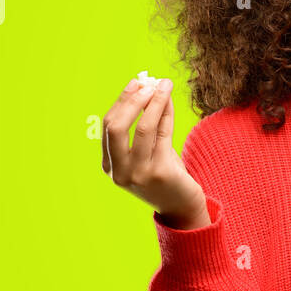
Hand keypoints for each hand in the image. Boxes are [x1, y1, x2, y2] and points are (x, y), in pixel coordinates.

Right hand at [102, 76, 205, 225]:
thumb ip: (149, 122)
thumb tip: (152, 86)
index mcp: (109, 166)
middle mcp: (120, 172)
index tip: (136, 82)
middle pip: (116, 127)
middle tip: (149, 83)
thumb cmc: (165, 174)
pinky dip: (166, 113)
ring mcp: (139, 174)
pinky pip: (163, 134)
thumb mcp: (151, 149)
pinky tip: (170, 101)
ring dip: (154, 102)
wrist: (182, 207)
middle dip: (132, 101)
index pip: (108, 126)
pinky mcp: (161, 173)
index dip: (122, 101)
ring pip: (143, 128)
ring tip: (164, 85)